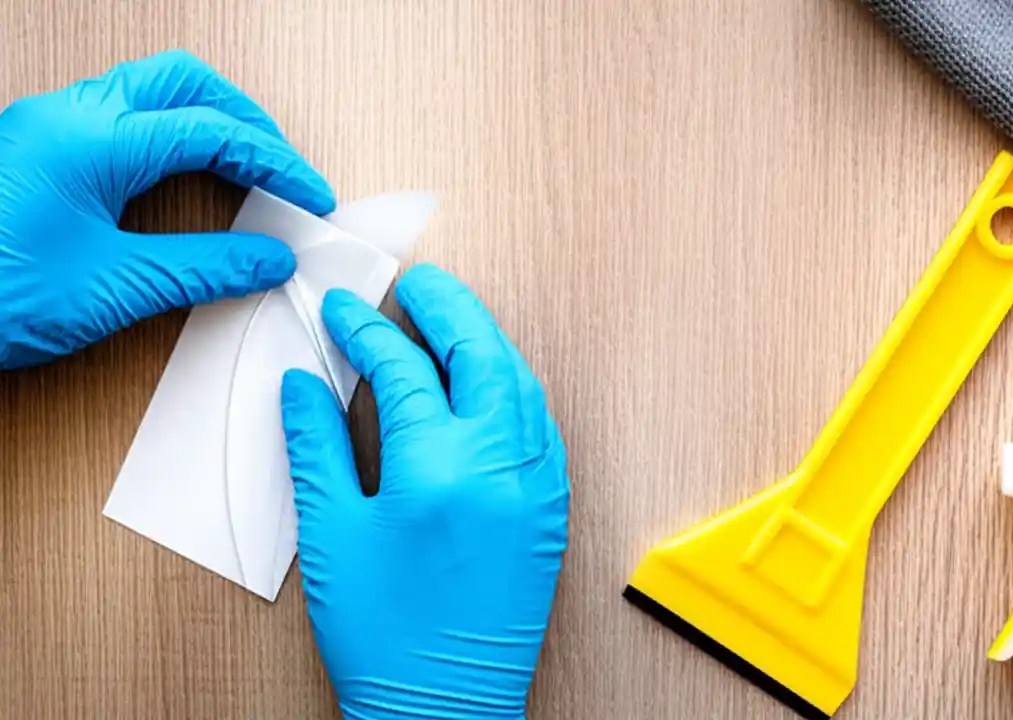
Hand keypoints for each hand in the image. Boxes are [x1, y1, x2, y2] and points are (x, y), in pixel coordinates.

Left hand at [0, 49, 333, 367]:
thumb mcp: (112, 288)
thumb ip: (202, 267)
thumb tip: (266, 259)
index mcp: (94, 138)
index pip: (213, 131)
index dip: (275, 164)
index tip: (310, 197)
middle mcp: (71, 116)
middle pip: (185, 84)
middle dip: (245, 121)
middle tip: (282, 169)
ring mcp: (49, 128)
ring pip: (150, 93)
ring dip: (206, 124)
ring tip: (245, 173)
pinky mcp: (38, 151)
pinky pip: (120, 120)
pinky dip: (169, 140)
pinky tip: (184, 184)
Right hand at [281, 264, 569, 719]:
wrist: (447, 706)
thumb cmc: (384, 634)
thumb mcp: (332, 536)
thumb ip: (317, 447)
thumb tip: (302, 383)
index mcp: (438, 468)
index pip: (402, 366)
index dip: (365, 329)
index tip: (340, 310)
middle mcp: (500, 465)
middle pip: (480, 351)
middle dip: (446, 305)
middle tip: (412, 285)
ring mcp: (536, 484)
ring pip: (520, 380)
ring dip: (484, 339)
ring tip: (445, 320)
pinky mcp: (551, 507)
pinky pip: (538, 421)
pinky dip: (510, 384)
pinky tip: (482, 381)